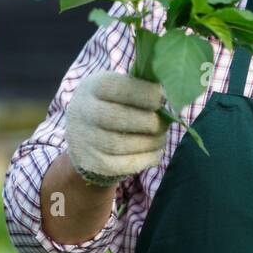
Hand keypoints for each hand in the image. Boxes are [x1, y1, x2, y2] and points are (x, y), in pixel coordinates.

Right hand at [64, 71, 167, 185]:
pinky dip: (144, 160)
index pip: (118, 88)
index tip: (161, 98)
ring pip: (121, 144)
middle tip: (163, 124)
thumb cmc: (111, 104)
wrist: (83, 133)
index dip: (144, 94)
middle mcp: (84, 112)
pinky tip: (155, 153)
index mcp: (93, 87)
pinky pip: (122, 165)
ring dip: (149, 143)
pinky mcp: (93, 162)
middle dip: (149, 122)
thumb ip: (139, 87)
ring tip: (160, 139)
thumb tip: (169, 92)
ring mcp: (86, 139)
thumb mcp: (117, 87)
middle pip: (118, 118)